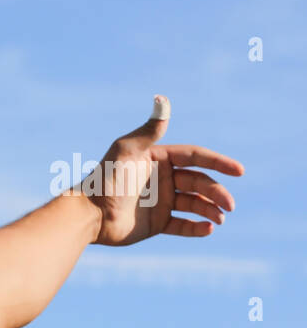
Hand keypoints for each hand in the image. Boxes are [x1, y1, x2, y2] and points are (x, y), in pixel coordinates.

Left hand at [81, 96, 242, 246]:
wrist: (88, 214)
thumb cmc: (105, 179)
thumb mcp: (126, 151)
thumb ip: (149, 130)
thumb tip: (162, 98)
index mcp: (159, 159)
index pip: (195, 157)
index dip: (218, 162)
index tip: (239, 171)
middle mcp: (162, 179)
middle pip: (199, 182)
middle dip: (217, 192)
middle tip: (230, 205)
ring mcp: (160, 202)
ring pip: (194, 204)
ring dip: (211, 210)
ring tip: (221, 218)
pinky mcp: (156, 223)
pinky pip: (181, 226)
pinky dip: (196, 228)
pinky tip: (208, 229)